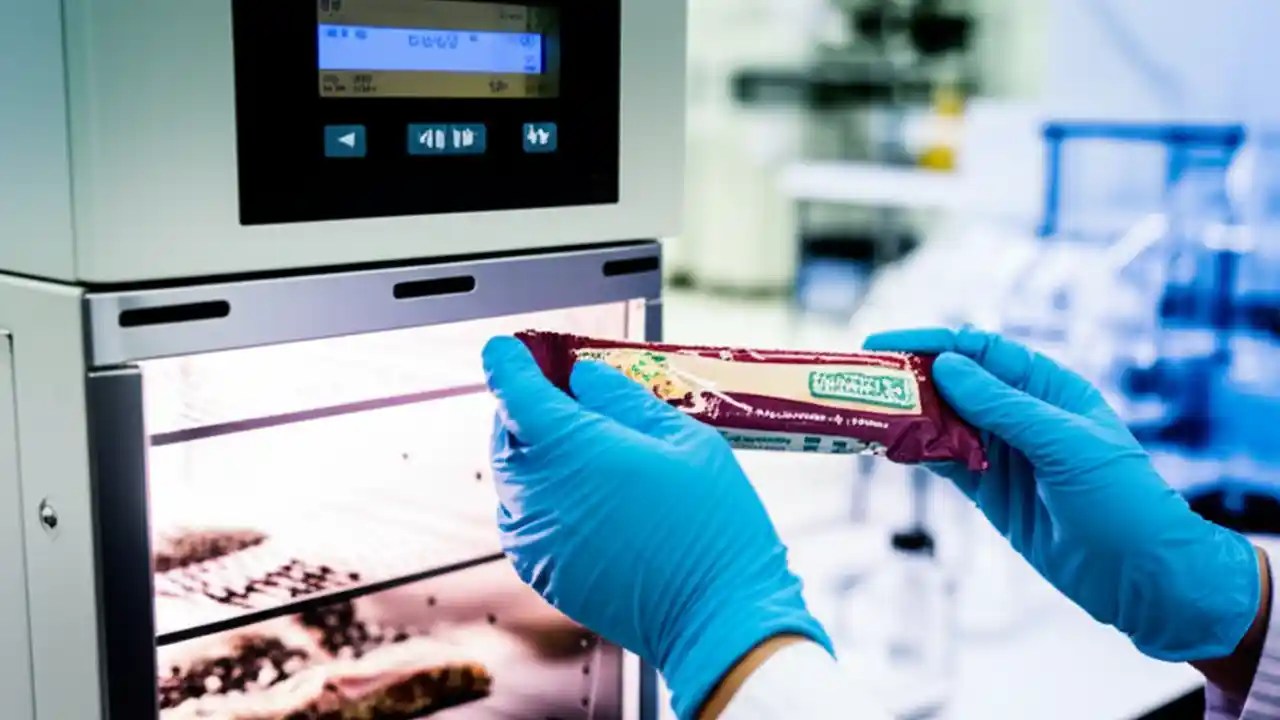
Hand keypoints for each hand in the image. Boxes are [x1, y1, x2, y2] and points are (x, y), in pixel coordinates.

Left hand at [482, 337, 831, 718]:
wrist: (716, 616)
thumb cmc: (712, 523)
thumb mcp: (684, 437)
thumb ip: (625, 398)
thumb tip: (584, 377)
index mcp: (572, 448)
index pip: (514, 391)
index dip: (507, 363)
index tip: (506, 350)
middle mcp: (539, 492)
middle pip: (506, 434)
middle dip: (524, 408)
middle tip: (560, 395)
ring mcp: (536, 537)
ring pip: (511, 479)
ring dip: (532, 455)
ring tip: (579, 448)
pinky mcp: (542, 572)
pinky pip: (524, 519)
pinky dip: (539, 497)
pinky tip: (583, 496)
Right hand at [864, 327, 1260, 662]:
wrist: (1142, 577)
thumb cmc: (1121, 500)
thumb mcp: (1064, 444)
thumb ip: (1002, 406)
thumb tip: (947, 366)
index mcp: (1049, 387)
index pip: (981, 351)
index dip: (932, 342)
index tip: (884, 344)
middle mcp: (1021, 413)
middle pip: (954, 383)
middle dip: (909, 378)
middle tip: (860, 378)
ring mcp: (1003, 453)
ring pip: (943, 422)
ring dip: (906, 417)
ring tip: (863, 410)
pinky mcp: (990, 491)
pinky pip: (944, 462)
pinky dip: (916, 453)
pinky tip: (888, 447)